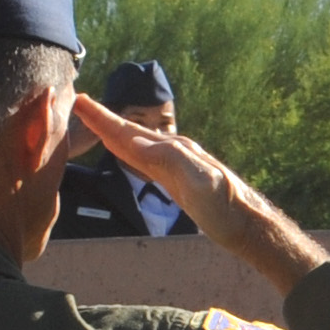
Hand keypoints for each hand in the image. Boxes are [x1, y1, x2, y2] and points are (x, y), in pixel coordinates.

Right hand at [72, 96, 326, 295]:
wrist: (249, 228)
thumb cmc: (227, 208)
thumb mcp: (200, 181)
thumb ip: (169, 158)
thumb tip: (133, 140)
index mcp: (175, 150)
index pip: (132, 132)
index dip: (105, 119)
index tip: (81, 101)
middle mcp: (175, 153)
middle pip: (132, 133)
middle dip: (105, 119)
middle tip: (80, 103)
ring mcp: (176, 167)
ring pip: (137, 144)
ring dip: (114, 132)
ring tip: (94, 120)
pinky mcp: (178, 183)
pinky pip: (145, 161)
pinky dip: (128, 151)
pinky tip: (124, 149)